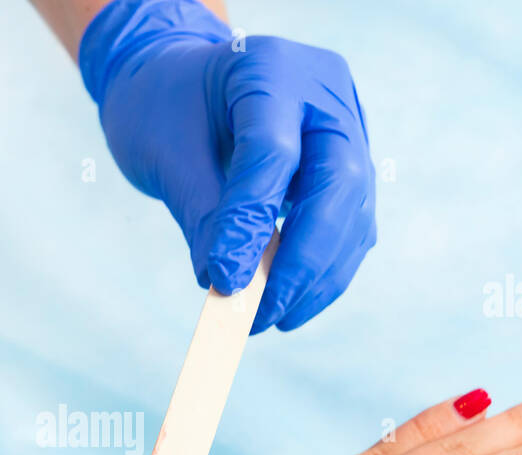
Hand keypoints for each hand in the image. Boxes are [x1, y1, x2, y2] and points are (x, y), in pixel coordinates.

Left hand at [79, 0, 374, 331]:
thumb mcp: (166, 151)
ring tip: (270, 319)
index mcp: (270, 69)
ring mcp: (346, 129)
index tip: (225, 281)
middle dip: (305, 261)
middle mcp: (324, 94)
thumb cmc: (166, 107)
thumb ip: (201, 210)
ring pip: (355, 212)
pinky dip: (324, 271)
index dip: (252, 223)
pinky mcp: (351, 166)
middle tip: (265, 316)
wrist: (184, 80)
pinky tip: (289, 302)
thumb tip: (227, 282)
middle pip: (339, 183)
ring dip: (319, 277)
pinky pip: (351, 226)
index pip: (273, 153)